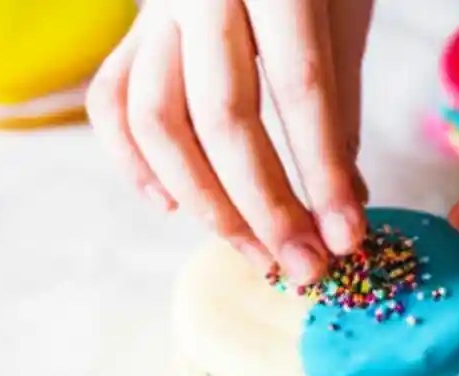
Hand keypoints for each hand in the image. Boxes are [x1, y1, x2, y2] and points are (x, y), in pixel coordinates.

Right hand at [86, 0, 373, 282]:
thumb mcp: (342, 6)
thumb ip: (337, 95)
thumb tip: (343, 198)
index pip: (301, 89)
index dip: (324, 172)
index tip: (348, 237)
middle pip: (222, 118)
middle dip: (267, 207)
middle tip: (303, 267)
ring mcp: (155, 13)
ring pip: (157, 120)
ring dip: (205, 201)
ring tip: (252, 251)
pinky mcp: (130, 32)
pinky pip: (111, 103)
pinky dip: (134, 163)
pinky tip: (173, 207)